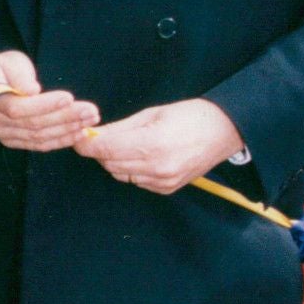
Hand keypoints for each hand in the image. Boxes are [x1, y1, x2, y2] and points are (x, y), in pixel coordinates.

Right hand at [0, 51, 99, 151]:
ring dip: (67, 129)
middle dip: (64, 117)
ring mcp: (2, 133)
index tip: (69, 97)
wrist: (2, 78)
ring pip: (38, 136)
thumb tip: (30, 91)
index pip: (16, 108)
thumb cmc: (7, 66)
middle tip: (90, 110)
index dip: (44, 105)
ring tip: (90, 119)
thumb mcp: (11, 61)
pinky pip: (40, 144)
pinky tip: (80, 133)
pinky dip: (62, 140)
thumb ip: (19, 75)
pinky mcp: (15, 141)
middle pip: (31, 124)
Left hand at [78, 98, 243, 193]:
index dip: (86, 144)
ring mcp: (162, 182)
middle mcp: (155, 168)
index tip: (78, 138)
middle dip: (101, 150)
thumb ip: (120, 128)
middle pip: (109, 163)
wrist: (225, 131)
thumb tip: (92, 134)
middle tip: (101, 136)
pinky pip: (136, 181)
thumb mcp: (152, 114)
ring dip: (116, 160)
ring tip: (127, 143)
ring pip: (121, 174)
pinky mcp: (167, 189)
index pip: (104, 149)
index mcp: (151, 145)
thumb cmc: (190, 115)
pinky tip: (143, 155)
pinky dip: (132, 169)